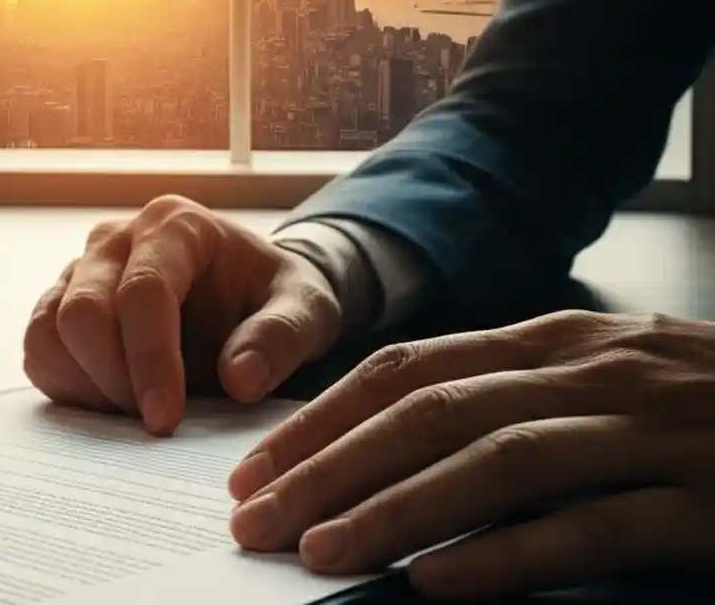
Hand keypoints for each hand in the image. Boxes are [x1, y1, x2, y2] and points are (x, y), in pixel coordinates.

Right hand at [23, 195, 341, 434]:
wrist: (250, 299)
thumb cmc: (274, 299)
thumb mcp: (306, 311)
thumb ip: (281, 338)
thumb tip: (239, 379)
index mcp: (175, 226)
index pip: (142, 290)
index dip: (149, 360)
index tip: (166, 420)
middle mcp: (116, 240)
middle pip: (81, 311)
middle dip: (114, 380)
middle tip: (156, 425)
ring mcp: (81, 273)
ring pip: (47, 332)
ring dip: (85, 387)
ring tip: (137, 415)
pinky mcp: (60, 309)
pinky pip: (40, 352)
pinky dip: (67, 389)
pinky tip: (114, 408)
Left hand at [227, 310, 714, 597]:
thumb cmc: (703, 414)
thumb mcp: (599, 388)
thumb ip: (510, 404)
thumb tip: (391, 452)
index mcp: (557, 343)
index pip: (408, 370)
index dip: (322, 418)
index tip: (254, 465)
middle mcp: (593, 374)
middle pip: (430, 414)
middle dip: (329, 467)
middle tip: (254, 518)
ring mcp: (652, 435)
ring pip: (495, 464)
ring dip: (394, 509)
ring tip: (316, 552)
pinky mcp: (708, 504)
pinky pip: (590, 530)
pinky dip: (505, 557)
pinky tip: (435, 584)